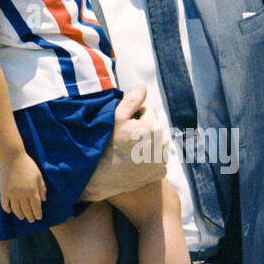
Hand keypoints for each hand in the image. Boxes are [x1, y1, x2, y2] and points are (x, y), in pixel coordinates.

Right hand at [0, 151, 45, 220]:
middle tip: (31, 220)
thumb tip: (44, 200)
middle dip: (30, 216)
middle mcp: (22, 194)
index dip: (38, 213)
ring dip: (19, 215)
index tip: (38, 217)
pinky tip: (9, 211)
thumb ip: (42, 188)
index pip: (36, 206)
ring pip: (16, 209)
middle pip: (26, 210)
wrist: (12, 157)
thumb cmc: (28, 165)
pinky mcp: (3, 191)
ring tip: (22, 217)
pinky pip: (5, 204)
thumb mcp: (39, 175)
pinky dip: (7, 209)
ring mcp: (12, 193)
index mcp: (32, 190)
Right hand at [81, 85, 167, 199]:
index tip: (124, 124)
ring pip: (157, 143)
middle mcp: (162, 144)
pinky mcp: (160, 173)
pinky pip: (158, 159)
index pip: (149, 111)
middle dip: (143, 128)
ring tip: (130, 150)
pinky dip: (150, 159)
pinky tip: (136, 160)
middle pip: (154, 127)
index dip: (135, 115)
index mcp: (154, 128)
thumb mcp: (116, 118)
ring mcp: (162, 160)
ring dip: (148, 143)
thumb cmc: (106, 145)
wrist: (101, 177)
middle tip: (126, 137)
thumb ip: (132, 100)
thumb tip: (143, 86)